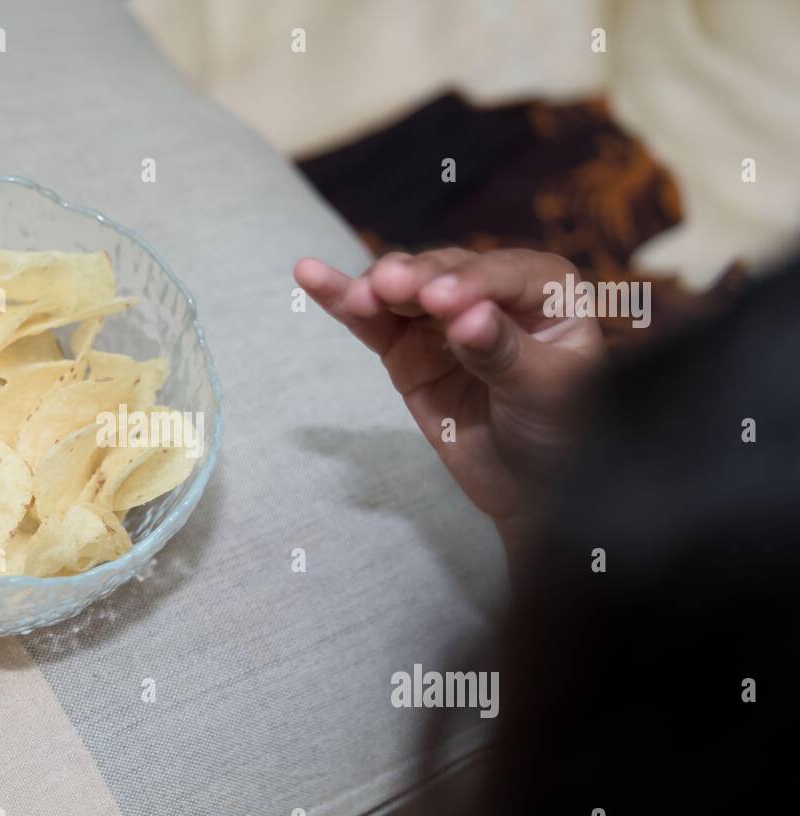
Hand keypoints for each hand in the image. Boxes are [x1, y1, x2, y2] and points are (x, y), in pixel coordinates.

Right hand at [295, 249, 603, 556]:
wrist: (530, 486)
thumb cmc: (560, 430)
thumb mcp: (547, 391)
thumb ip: (504, 353)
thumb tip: (468, 319)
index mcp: (542, 289)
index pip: (502, 275)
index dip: (470, 283)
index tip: (439, 302)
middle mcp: (488, 292)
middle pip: (445, 273)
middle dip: (416, 279)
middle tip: (392, 289)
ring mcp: (440, 320)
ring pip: (403, 291)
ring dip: (378, 287)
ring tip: (361, 296)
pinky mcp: (404, 349)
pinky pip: (372, 322)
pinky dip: (342, 300)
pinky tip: (310, 275)